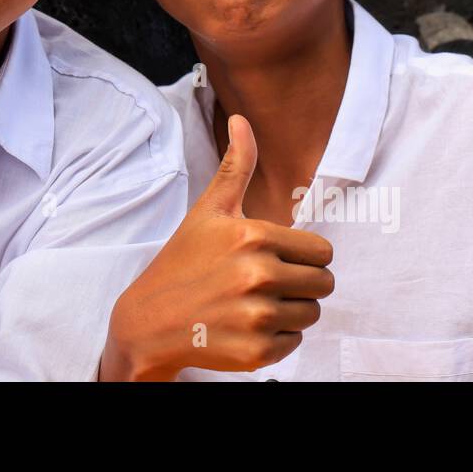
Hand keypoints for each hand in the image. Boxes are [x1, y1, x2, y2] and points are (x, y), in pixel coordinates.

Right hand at [102, 115, 334, 380]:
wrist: (148, 321)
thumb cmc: (183, 261)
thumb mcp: (208, 210)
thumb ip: (236, 167)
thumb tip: (242, 120)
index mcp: (253, 236)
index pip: (322, 251)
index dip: (302, 254)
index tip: (273, 257)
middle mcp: (258, 276)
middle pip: (323, 283)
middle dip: (300, 282)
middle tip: (263, 282)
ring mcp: (257, 317)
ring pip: (312, 313)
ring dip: (290, 310)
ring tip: (252, 303)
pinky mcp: (257, 352)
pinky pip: (296, 342)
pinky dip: (277, 339)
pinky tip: (245, 326)